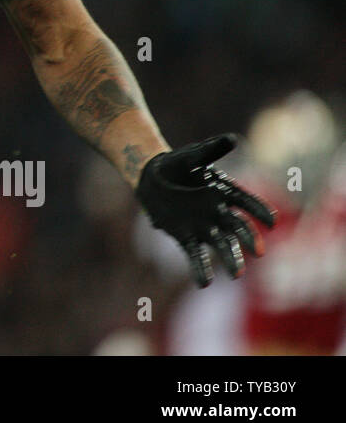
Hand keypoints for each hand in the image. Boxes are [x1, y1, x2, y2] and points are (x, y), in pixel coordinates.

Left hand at [135, 133, 275, 286]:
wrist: (151, 177)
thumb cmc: (175, 164)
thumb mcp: (190, 155)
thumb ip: (210, 150)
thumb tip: (232, 139)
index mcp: (224, 191)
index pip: (246, 202)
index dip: (259, 211)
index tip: (271, 222)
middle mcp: (219, 212)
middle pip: (238, 228)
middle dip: (248, 239)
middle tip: (259, 252)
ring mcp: (204, 226)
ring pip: (222, 245)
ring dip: (230, 258)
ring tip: (235, 274)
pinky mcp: (186, 237)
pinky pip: (196, 255)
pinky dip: (200, 269)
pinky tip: (203, 283)